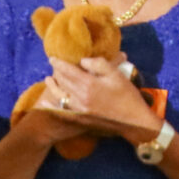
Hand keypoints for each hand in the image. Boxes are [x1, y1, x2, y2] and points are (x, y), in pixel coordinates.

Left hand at [45, 56, 161, 138]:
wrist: (134, 121)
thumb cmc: (128, 96)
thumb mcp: (116, 75)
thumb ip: (99, 64)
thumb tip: (83, 61)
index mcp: (90, 84)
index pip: (69, 71)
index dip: (59, 63)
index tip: (52, 58)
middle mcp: (81, 97)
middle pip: (63, 82)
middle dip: (57, 72)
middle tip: (53, 65)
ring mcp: (80, 110)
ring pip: (60, 95)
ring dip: (53, 86)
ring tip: (48, 79)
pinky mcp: (81, 119)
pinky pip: (63, 112)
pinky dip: (52, 106)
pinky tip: (45, 102)